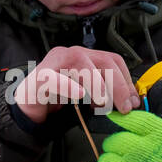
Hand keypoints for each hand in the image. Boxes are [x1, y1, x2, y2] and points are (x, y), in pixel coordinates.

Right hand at [12, 46, 140, 123]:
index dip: (126, 80)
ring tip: (101, 106)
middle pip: (103, 62)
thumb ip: (106, 93)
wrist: (28, 105)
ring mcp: (56, 62)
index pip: (112, 60)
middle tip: (124, 108)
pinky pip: (58, 79)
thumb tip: (132, 102)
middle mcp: (72, 53)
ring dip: (98, 88)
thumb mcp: (87, 94)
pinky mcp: (41, 76)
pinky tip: (79, 95)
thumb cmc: (60, 98)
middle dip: (118, 86)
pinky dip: (70, 87)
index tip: (133, 102)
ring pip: (84, 68)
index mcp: (85, 55)